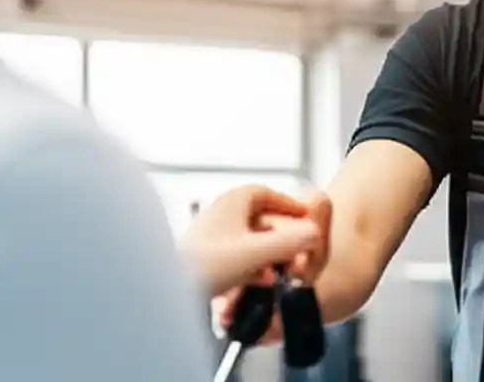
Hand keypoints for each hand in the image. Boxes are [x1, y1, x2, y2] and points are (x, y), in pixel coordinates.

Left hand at [180, 186, 326, 297]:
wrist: (168, 290)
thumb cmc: (207, 265)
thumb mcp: (258, 252)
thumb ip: (291, 242)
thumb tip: (315, 233)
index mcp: (232, 202)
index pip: (267, 193)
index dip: (289, 205)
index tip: (305, 218)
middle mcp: (220, 214)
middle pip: (259, 218)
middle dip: (280, 235)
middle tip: (296, 248)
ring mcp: (210, 236)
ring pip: (248, 239)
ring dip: (267, 253)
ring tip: (280, 269)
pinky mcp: (204, 258)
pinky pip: (235, 256)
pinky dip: (251, 265)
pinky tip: (258, 281)